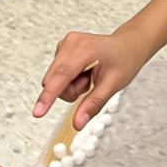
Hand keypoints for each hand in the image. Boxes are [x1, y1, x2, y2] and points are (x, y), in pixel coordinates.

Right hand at [33, 29, 147, 130]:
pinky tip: (84, 71)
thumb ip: (93, 104)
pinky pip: (56, 74)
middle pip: (53, 81)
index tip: (38, 112)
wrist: (128, 45)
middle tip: (90, 84)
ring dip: (70, 86)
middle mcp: (71, 42)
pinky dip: (69, 79)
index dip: (48, 97)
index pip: (61, 76)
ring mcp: (65, 43)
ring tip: (89, 77)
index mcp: (85, 49)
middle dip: (70, 91)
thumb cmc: (124, 61)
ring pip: (53, 80)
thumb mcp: (113, 85)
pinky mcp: (62, 48)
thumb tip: (77, 124)